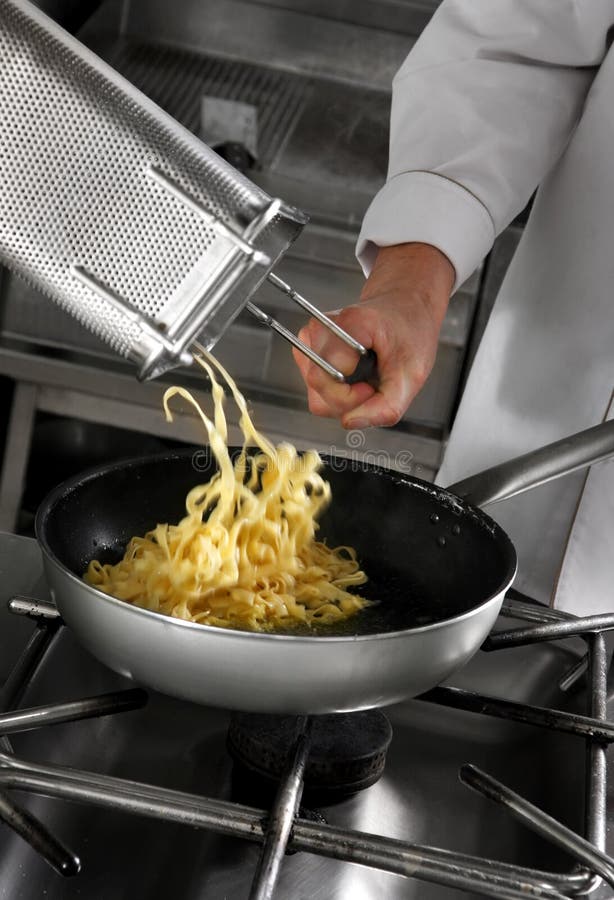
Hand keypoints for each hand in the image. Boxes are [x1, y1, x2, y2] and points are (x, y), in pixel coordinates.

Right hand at [292, 243, 454, 428]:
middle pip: (317, 386)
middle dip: (346, 401)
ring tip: (365, 381)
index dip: (349, 396)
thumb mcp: (412, 374)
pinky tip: (355, 378)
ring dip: (341, 398)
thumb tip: (350, 423)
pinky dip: (337, 392)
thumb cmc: (410, 333)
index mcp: (348, 324)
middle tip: (372, 389)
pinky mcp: (309, 349)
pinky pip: (316, 387)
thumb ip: (386, 406)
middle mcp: (321, 328)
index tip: (372, 390)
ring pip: (314, 392)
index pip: (324, 377)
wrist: (404, 310)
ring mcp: (311, 338)